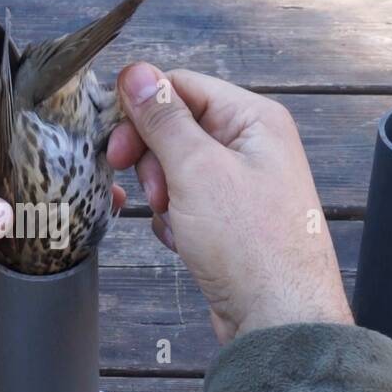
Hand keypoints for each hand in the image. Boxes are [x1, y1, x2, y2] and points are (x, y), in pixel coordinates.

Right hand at [107, 63, 352, 342]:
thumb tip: (135, 73)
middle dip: (153, 162)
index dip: (142, 112)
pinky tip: (186, 242)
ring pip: (174, 170)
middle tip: (153, 191)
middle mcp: (251, 145)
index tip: (116, 145)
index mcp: (253, 119)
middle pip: (175, 129)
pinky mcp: (229, 220)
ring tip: (179, 222)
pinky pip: (183, 204)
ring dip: (162, 196)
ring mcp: (241, 185)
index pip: (181, 87)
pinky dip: (174, 222)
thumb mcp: (196, 170)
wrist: (275, 318)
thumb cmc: (249, 244)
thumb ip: (162, 118)